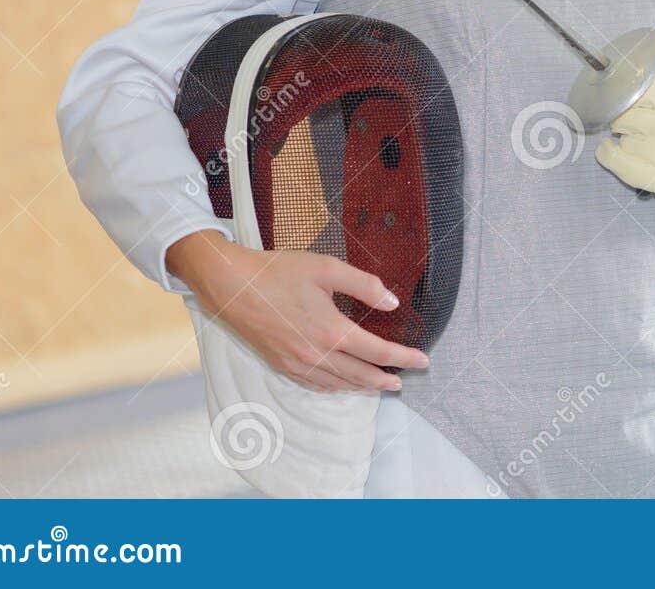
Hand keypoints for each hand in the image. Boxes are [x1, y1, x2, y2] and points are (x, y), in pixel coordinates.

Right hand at [167, 231, 427, 392]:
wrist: (231, 286)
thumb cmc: (279, 272)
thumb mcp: (327, 268)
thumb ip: (364, 285)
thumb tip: (393, 302)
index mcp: (331, 330)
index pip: (377, 351)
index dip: (403, 357)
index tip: (423, 361)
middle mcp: (316, 354)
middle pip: (360, 375)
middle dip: (386, 379)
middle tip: (405, 380)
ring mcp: (297, 363)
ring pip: (338, 384)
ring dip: (362, 386)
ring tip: (380, 384)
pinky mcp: (281, 365)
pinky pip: (315, 384)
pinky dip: (335, 387)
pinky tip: (342, 384)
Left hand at [595, 69, 654, 212]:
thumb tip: (630, 71)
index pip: (632, 90)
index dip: (626, 95)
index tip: (626, 99)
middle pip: (622, 115)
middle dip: (623, 116)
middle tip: (634, 121)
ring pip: (621, 138)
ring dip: (624, 137)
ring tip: (641, 139)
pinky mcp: (652, 176)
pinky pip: (616, 161)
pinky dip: (606, 154)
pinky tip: (607, 149)